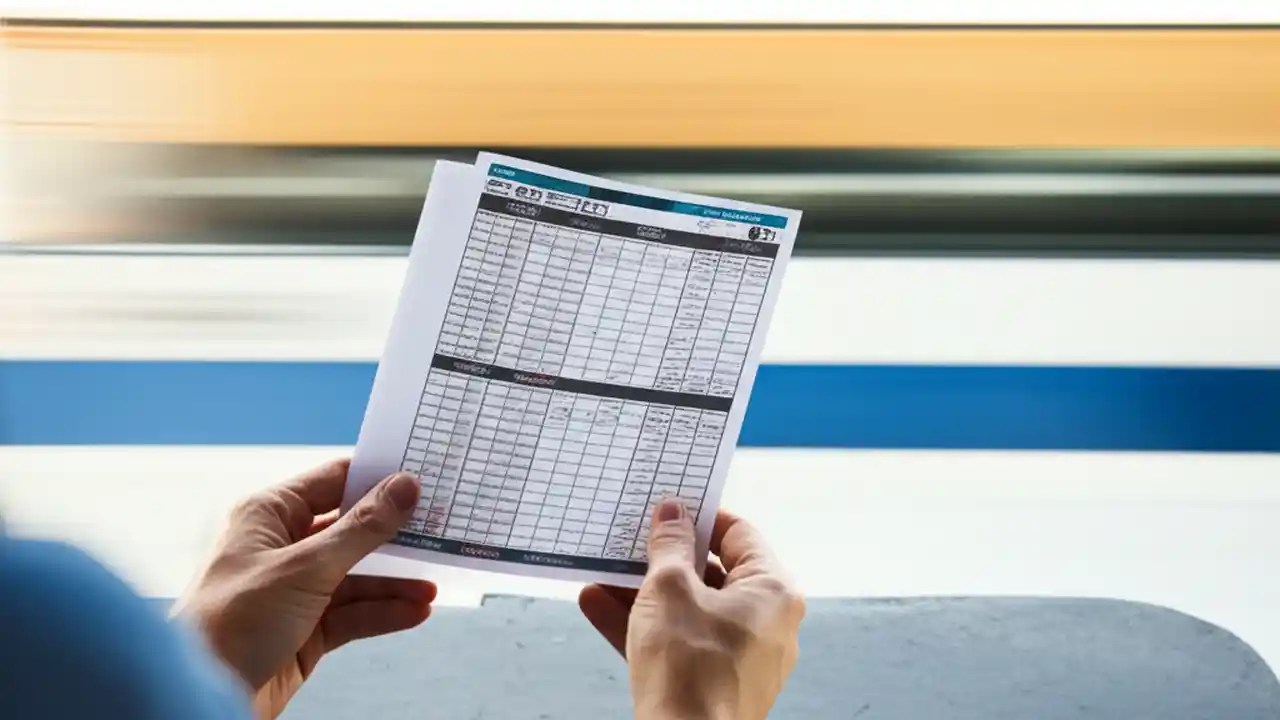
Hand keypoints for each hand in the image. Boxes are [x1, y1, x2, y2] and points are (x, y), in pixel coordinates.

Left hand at [175, 459, 435, 718]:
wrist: (202, 696)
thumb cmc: (231, 621)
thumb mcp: (307, 567)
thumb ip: (362, 529)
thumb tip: (404, 488)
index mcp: (269, 515)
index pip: (333, 481)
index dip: (377, 477)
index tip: (420, 474)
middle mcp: (283, 547)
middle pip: (351, 530)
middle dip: (394, 534)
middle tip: (438, 526)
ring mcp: (296, 590)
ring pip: (357, 576)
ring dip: (395, 581)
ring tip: (433, 584)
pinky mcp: (306, 630)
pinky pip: (354, 613)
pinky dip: (384, 612)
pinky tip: (415, 611)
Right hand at [578, 501, 804, 719]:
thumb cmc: (689, 666)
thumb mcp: (668, 589)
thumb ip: (669, 546)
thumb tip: (672, 512)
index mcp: (773, 591)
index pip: (739, 534)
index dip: (700, 518)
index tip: (668, 509)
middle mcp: (768, 624)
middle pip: (713, 574)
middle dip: (664, 559)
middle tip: (633, 541)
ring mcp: (745, 658)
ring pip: (691, 610)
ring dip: (644, 593)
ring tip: (603, 573)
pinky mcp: (719, 684)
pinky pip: (682, 642)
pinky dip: (648, 626)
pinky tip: (599, 607)